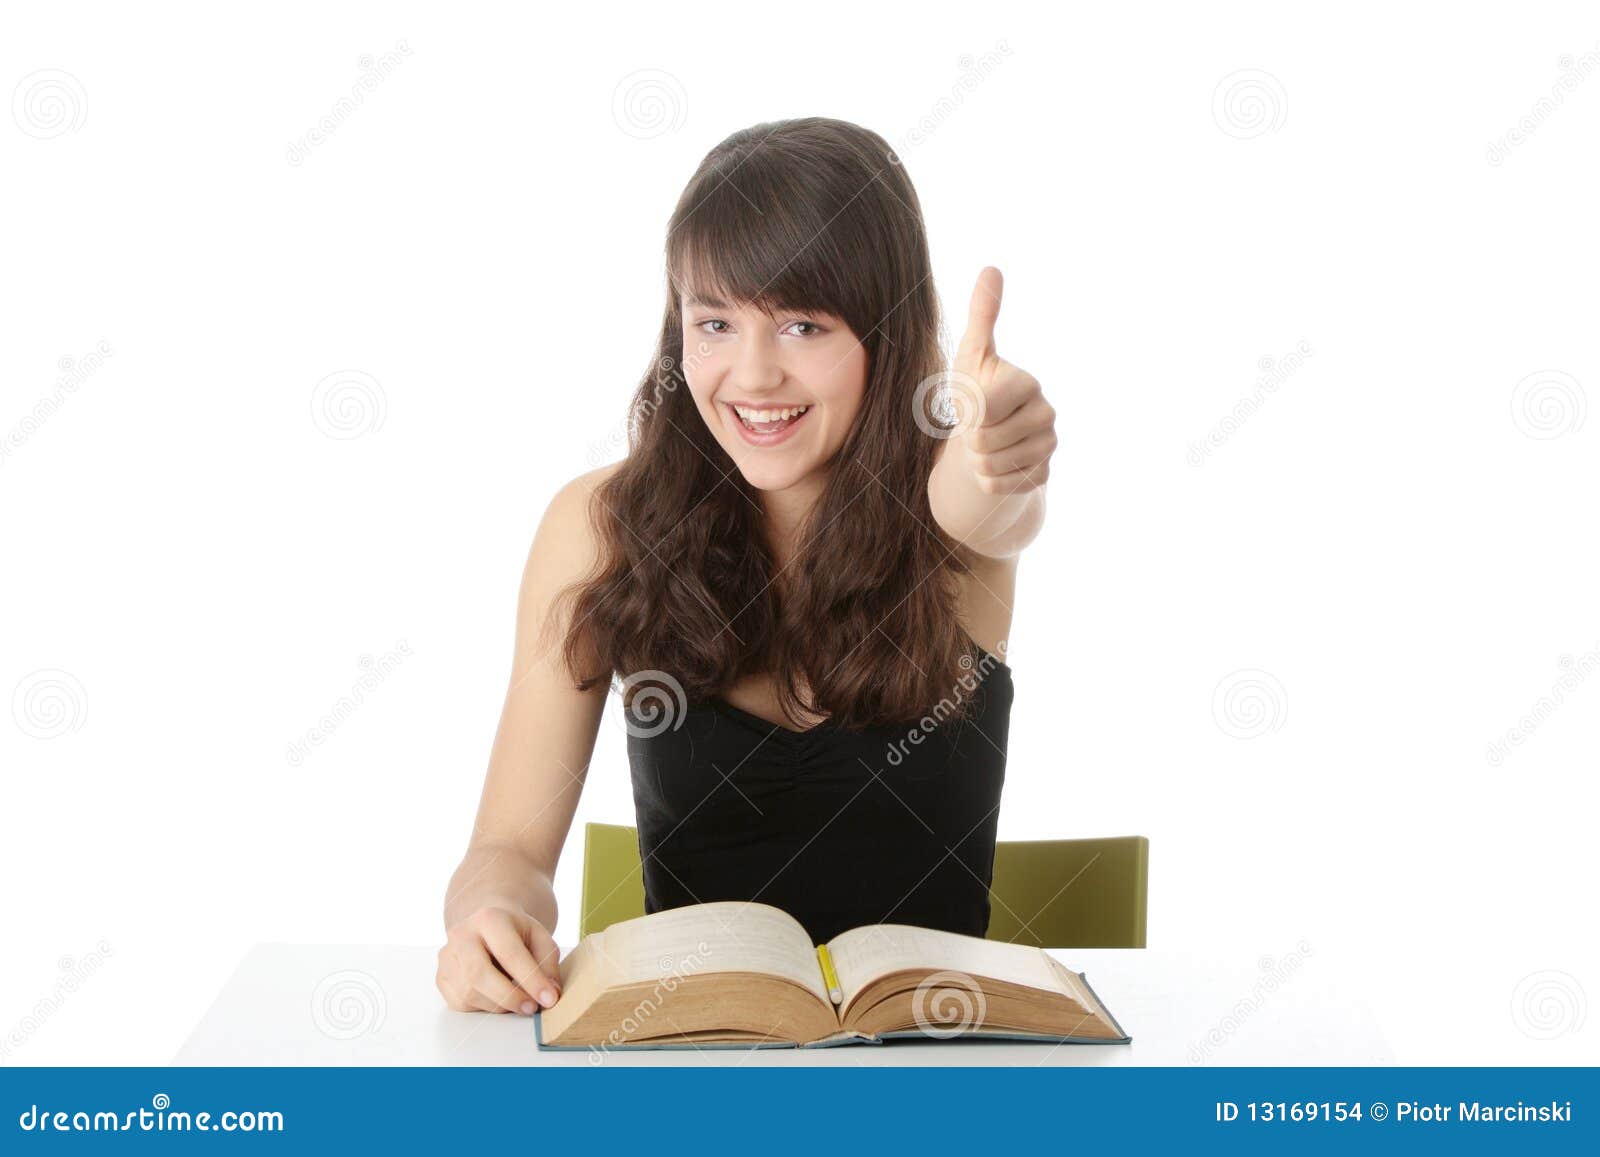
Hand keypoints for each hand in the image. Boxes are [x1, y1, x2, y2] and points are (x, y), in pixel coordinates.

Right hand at [436, 902, 562, 1014]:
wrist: (487, 925)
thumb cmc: (516, 934)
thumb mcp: (539, 938)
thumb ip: (548, 964)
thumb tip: (550, 994)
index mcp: (489, 918)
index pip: (509, 952)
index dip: (530, 979)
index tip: (549, 998)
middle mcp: (462, 935)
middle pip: (479, 974)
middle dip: (509, 997)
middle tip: (532, 1008)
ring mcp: (447, 957)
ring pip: (470, 993)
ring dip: (499, 1005)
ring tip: (518, 1000)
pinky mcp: (441, 977)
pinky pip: (462, 1002)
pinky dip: (485, 1006)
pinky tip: (497, 996)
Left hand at [949, 266, 1055, 493]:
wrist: (989, 439)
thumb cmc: (978, 392)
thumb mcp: (972, 355)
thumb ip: (982, 315)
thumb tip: (991, 268)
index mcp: (1028, 383)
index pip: (982, 408)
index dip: (965, 410)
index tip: (973, 401)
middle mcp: (1046, 415)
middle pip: (981, 440)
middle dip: (968, 437)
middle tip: (977, 426)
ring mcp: (1047, 448)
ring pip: (988, 466)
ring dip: (975, 459)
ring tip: (984, 444)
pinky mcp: (1041, 476)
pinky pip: (996, 485)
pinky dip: (985, 479)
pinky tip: (995, 463)